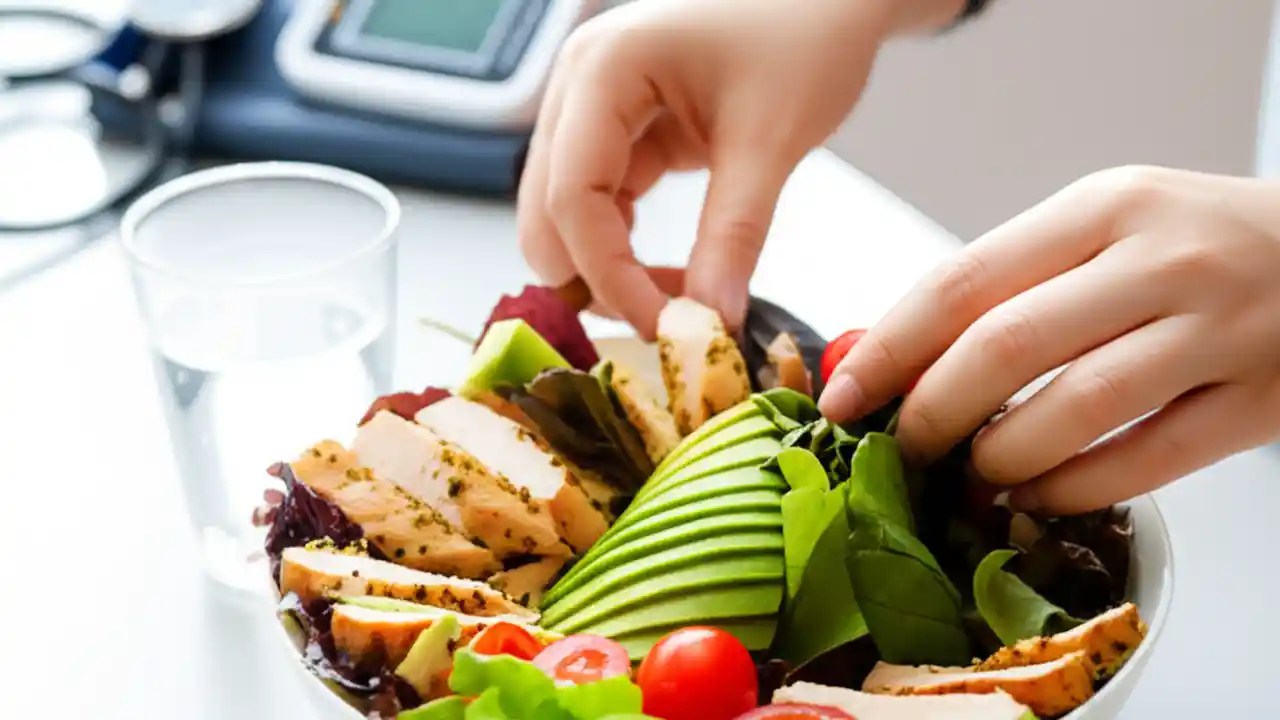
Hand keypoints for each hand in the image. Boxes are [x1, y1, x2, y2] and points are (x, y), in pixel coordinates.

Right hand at [518, 0, 964, 337]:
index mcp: (604, 69)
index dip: (608, 274)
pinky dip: (625, 251)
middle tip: (664, 328)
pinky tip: (678, 276)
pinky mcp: (617, 131)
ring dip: (608, 270)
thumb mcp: (771, 140)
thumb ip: (734, 235)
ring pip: (565, 217)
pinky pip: (600, 208)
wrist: (830, 0)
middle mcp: (579, 85)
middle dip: (595, 278)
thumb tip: (708, 323)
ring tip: (680, 302)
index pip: (572, 195)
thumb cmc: (806, 36)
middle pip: (547, 211)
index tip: (662, 327)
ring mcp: (591, 108)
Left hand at [820, 166, 1279, 513]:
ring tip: (973, 475)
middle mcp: (1160, 260)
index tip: (843, 397)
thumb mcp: (1107, 224)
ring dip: (1002, 457)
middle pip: (1007, 346)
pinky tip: (1040, 495)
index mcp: (1103, 207)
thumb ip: (1015, 279)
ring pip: (1076, 408)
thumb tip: (898, 354)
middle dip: (933, 412)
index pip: (962, 281)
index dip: (887, 349)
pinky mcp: (1259, 400)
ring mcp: (1217, 331)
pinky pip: (1148, 461)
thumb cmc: (1199, 240)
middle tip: (903, 449)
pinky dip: (1077, 488)